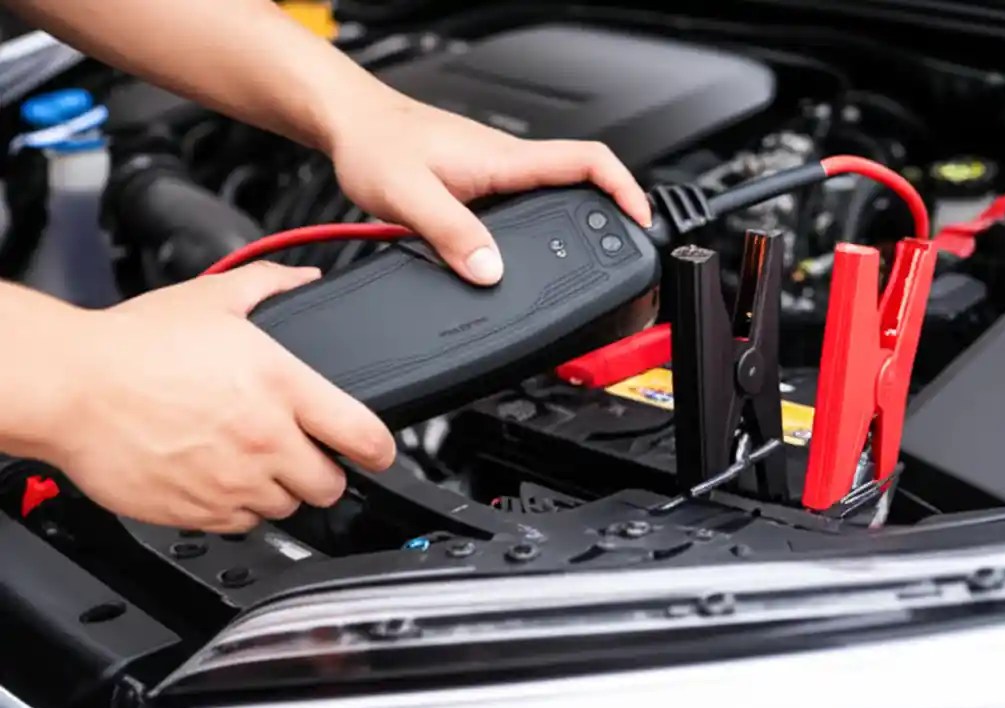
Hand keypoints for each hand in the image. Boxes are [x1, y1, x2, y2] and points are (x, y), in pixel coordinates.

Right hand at [42, 262, 395, 532]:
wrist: (71, 385)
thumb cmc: (135, 344)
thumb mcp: (215, 297)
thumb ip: (272, 285)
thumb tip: (304, 280)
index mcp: (283, 387)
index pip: (365, 437)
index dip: (382, 449)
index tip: (379, 450)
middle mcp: (266, 440)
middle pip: (330, 486)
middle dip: (325, 472)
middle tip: (306, 454)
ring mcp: (233, 481)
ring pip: (286, 508)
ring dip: (280, 489)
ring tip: (254, 459)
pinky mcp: (198, 511)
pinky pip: (240, 524)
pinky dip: (239, 507)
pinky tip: (220, 476)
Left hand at [326, 94, 652, 284]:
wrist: (350, 124)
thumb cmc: (375, 146)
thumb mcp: (410, 196)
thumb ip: (452, 235)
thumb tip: (490, 272)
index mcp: (505, 160)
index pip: (588, 162)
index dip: (625, 189)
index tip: (642, 220)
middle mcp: (507, 163)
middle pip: (581, 183)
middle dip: (608, 215)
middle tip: (619, 254)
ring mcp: (496, 172)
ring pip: (550, 197)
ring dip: (570, 224)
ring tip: (581, 261)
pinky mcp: (479, 183)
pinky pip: (522, 205)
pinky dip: (536, 229)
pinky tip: (524, 254)